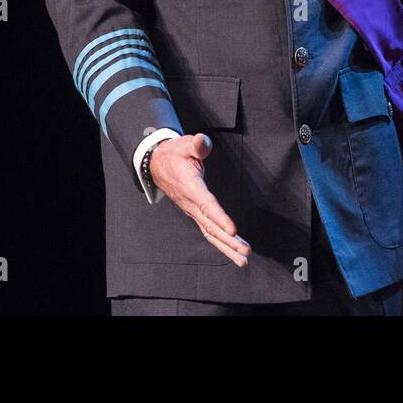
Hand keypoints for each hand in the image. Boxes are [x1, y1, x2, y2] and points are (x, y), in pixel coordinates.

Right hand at [149, 134, 250, 265]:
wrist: (156, 164)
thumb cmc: (174, 153)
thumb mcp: (184, 144)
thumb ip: (197, 144)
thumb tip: (203, 142)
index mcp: (190, 188)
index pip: (207, 205)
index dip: (220, 218)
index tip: (233, 231)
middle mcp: (191, 204)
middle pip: (211, 227)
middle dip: (228, 242)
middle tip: (245, 252)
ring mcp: (192, 211)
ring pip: (210, 233)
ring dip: (227, 247)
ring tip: (243, 259)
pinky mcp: (195, 213)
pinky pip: (209, 231)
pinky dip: (222, 242)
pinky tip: (235, 249)